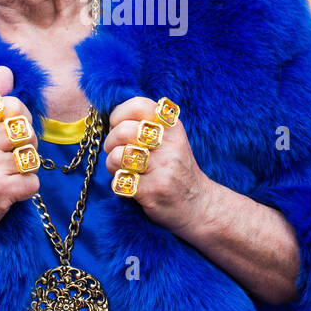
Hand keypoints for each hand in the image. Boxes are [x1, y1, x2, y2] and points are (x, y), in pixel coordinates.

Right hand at [0, 65, 40, 232]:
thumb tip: (5, 69)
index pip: (14, 107)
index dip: (22, 120)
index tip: (12, 133)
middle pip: (28, 132)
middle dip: (28, 145)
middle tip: (12, 157)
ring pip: (32, 158)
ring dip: (26, 169)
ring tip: (8, 173)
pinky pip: (33, 183)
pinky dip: (26, 189)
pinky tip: (9, 191)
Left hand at [102, 96, 212, 232]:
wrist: (199, 205)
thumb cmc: (177, 170)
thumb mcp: (172, 140)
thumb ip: (148, 125)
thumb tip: (112, 118)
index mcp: (172, 127)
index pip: (137, 105)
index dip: (118, 115)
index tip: (118, 126)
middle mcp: (170, 144)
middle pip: (123, 130)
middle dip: (110, 142)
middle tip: (117, 151)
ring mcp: (162, 168)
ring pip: (116, 156)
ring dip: (111, 164)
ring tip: (123, 169)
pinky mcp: (153, 190)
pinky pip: (119, 181)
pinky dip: (118, 184)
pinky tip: (130, 185)